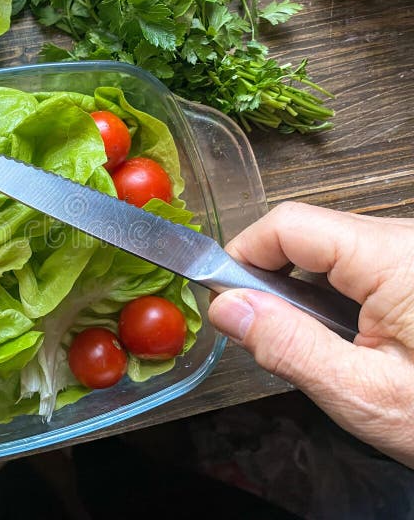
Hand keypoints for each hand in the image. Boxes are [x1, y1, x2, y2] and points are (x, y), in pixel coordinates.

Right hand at [208, 202, 413, 467]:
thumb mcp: (365, 394)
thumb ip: (288, 347)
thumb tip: (227, 309)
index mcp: (394, 259)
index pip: (289, 225)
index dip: (243, 255)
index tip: (224, 299)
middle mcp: (407, 240)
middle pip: (307, 235)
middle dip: (273, 282)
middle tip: (270, 339)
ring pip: (330, 252)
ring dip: (305, 294)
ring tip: (323, 349)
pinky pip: (359, 265)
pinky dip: (336, 299)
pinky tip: (353, 340)